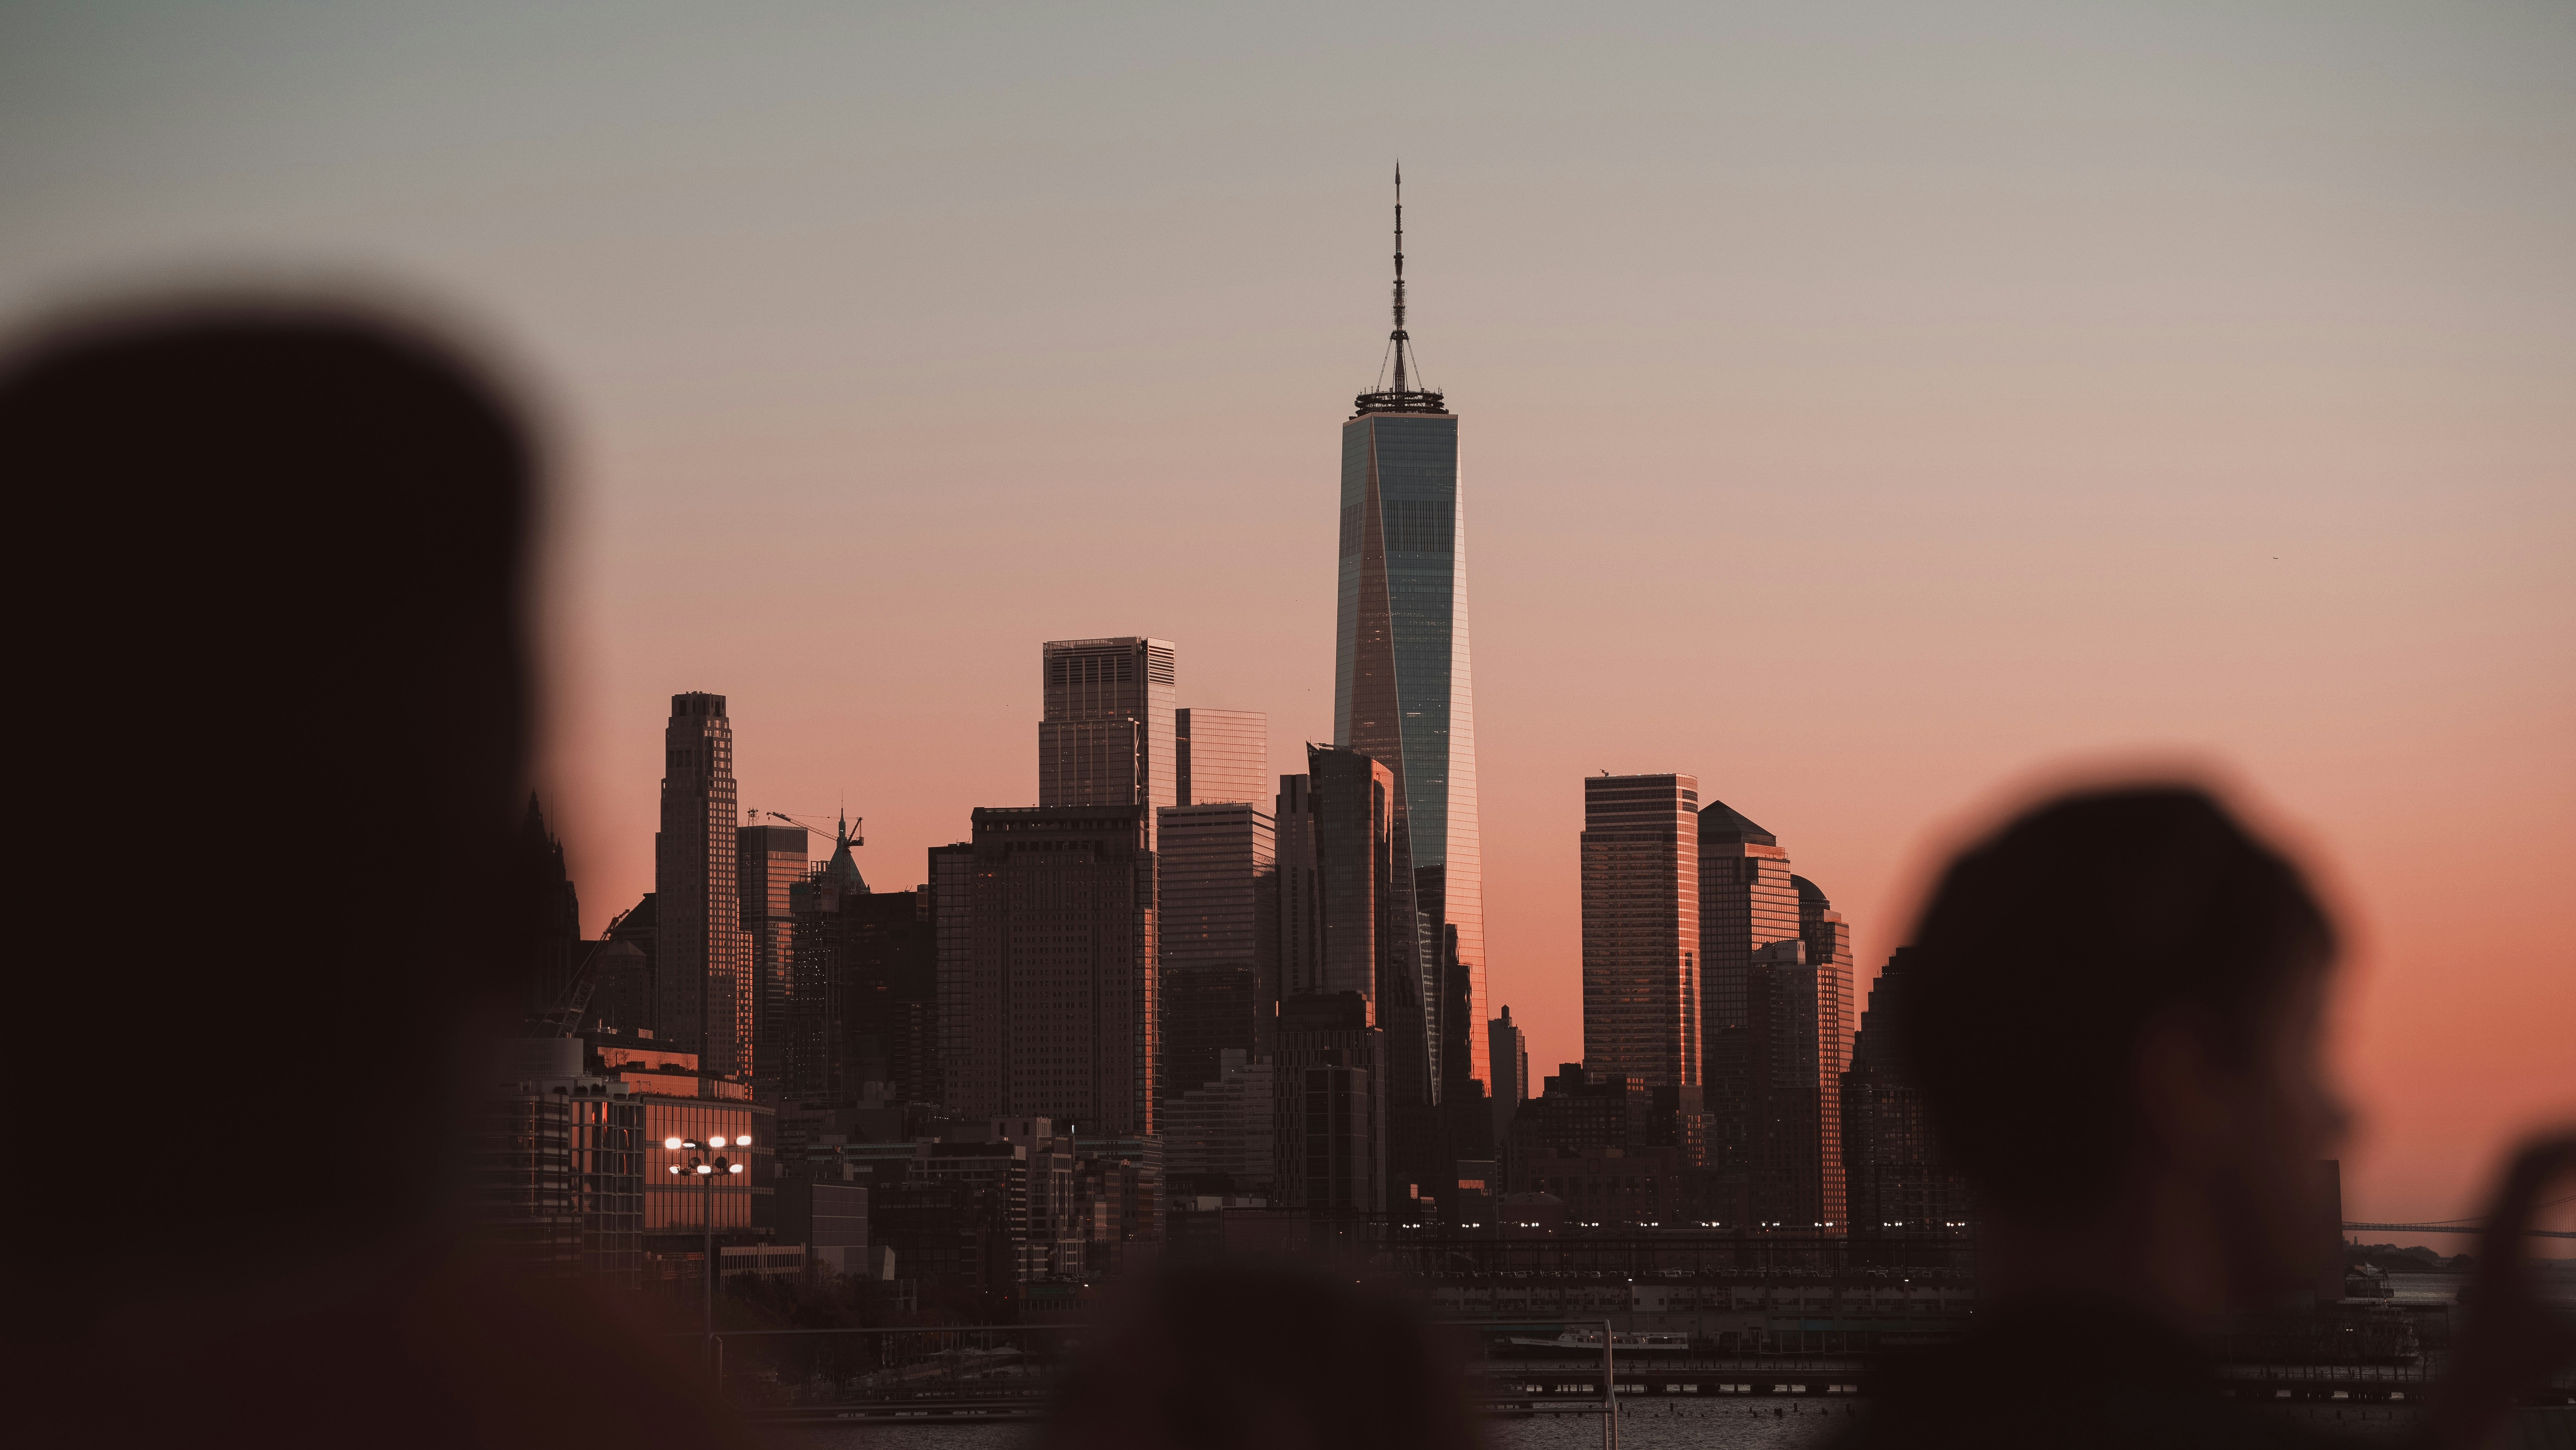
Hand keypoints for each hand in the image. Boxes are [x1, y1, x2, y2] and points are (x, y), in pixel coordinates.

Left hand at [2433, 1133, 2575, 1449]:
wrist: (2472, 1383)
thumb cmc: (2511, 1366)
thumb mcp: (2563, 1343)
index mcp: (2499, 1234)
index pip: (2529, 1165)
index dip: (2567, 1144)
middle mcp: (2487, 1223)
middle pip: (2523, 1155)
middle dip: (2563, 1139)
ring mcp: (2489, 1229)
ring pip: (2520, 1168)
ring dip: (2557, 1152)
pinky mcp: (2498, 1241)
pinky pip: (2524, 1189)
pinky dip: (2553, 1173)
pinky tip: (2575, 1176)